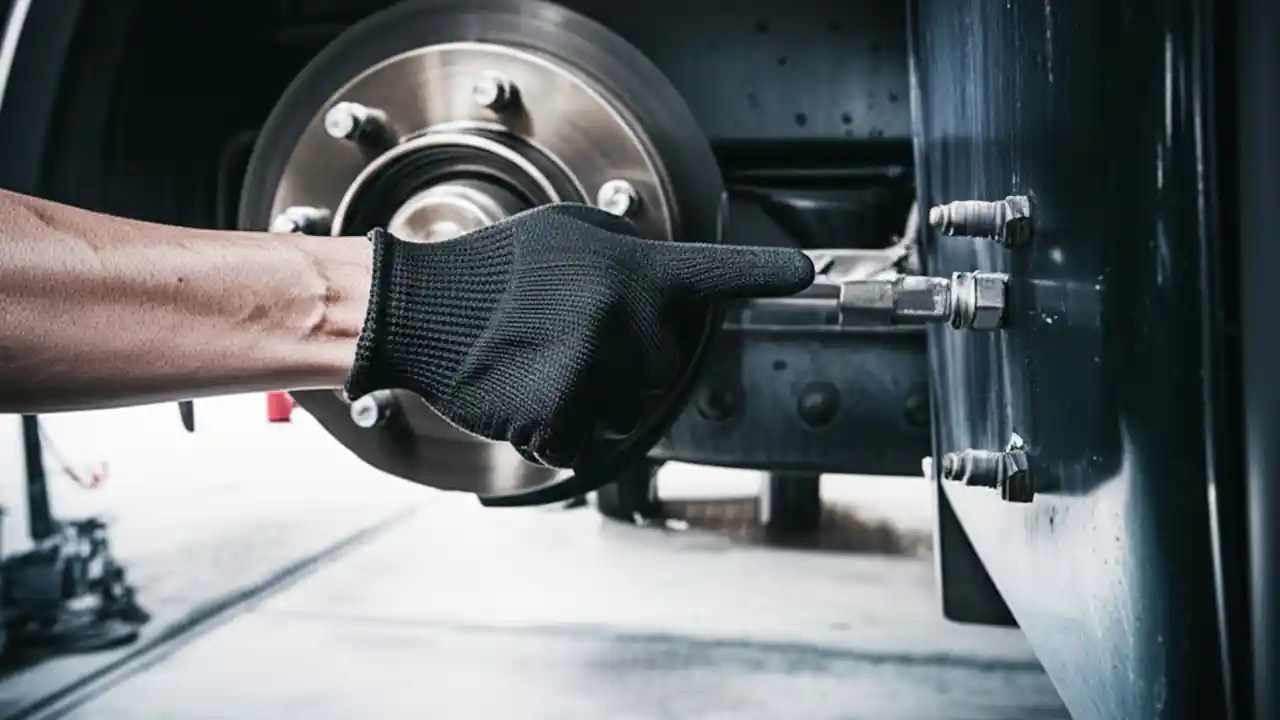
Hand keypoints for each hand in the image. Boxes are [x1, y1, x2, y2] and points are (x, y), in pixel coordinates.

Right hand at [345, 203, 813, 467]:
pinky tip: (522, 390)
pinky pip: (583, 441)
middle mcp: (625, 315)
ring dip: (591, 400)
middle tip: (567, 335)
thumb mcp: (569, 238)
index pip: (712, 272)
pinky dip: (555, 429)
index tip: (803, 272)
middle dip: (626, 365)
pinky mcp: (562, 413)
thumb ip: (628, 259)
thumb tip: (667, 286)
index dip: (762, 271)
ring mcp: (596, 367)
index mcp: (632, 269)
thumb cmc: (494, 271)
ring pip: (625, 412)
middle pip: (664, 371)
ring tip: (540, 360)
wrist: (420, 308)